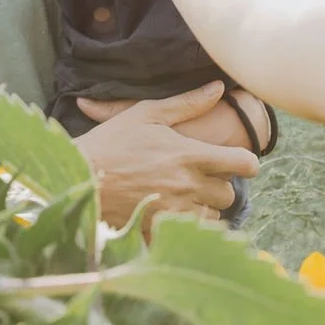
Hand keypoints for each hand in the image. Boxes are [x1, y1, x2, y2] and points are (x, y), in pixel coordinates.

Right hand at [73, 81, 258, 229]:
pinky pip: (187, 235)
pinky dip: (183, 227)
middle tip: (200, 178)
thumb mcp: (146, 114)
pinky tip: (168, 213)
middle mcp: (188, 186)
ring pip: (212, 218)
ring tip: (182, 195)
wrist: (77, 179)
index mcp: (189, 156)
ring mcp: (175, 212)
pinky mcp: (160, 231)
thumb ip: (186, 104)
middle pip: (229, 195)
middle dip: (219, 186)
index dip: (246, 162)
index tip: (237, 162)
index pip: (243, 163)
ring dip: (204, 208)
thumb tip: (219, 88)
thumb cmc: (111, 142)